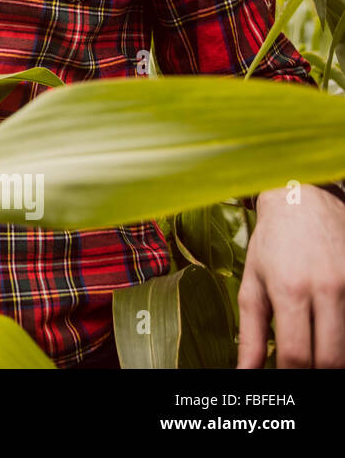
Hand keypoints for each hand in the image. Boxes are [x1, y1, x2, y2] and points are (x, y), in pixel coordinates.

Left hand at [237, 184, 344, 367]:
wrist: (303, 201)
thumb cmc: (272, 244)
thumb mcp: (252, 285)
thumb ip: (250, 333)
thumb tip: (244, 372)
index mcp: (290, 290)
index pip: (296, 353)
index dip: (289, 375)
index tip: (282, 377)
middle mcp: (326, 288)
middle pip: (331, 358)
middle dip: (315, 372)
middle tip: (302, 368)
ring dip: (334, 358)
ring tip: (316, 351)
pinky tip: (332, 333)